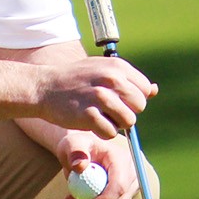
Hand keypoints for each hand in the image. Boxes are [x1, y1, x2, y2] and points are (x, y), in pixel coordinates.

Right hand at [40, 57, 155, 137]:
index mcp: (117, 66)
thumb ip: (127, 80)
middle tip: (107, 110)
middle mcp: (111, 79)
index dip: (133, 99)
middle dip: (126, 112)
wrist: (45, 87)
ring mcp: (100, 97)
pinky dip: (103, 132)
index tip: (118, 99)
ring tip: (99, 116)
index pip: (144, 90)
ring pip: (128, 121)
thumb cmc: (76, 80)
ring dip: (115, 124)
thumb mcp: (102, 70)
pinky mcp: (88, 115)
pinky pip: (111, 132)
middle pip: (139, 107)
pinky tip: (90, 123)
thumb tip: (154, 90)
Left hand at [59, 131, 139, 198]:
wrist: (82, 151)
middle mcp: (131, 174)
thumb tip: (80, 166)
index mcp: (122, 160)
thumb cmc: (76, 146)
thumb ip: (74, 151)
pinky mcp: (123, 198)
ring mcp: (130, 188)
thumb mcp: (72, 143)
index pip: (119, 187)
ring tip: (73, 198)